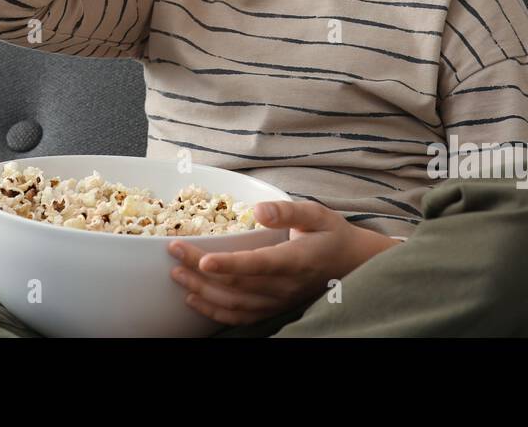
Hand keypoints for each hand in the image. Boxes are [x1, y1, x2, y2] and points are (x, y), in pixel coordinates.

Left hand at [166, 200, 399, 326]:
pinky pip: (241, 317)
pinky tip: (194, 300)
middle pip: (237, 284)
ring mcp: (278, 302)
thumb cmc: (332, 234)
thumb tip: (258, 209)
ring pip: (234, 303)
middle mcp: (285, 286)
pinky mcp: (274, 309)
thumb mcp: (317, 214)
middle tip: (173, 252)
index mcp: (295, 260)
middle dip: (199, 270)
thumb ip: (288, 210)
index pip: (258, 265)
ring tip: (175, 274)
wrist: (354, 265)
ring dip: (202, 291)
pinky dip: (215, 312)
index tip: (202, 259)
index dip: (229, 264)